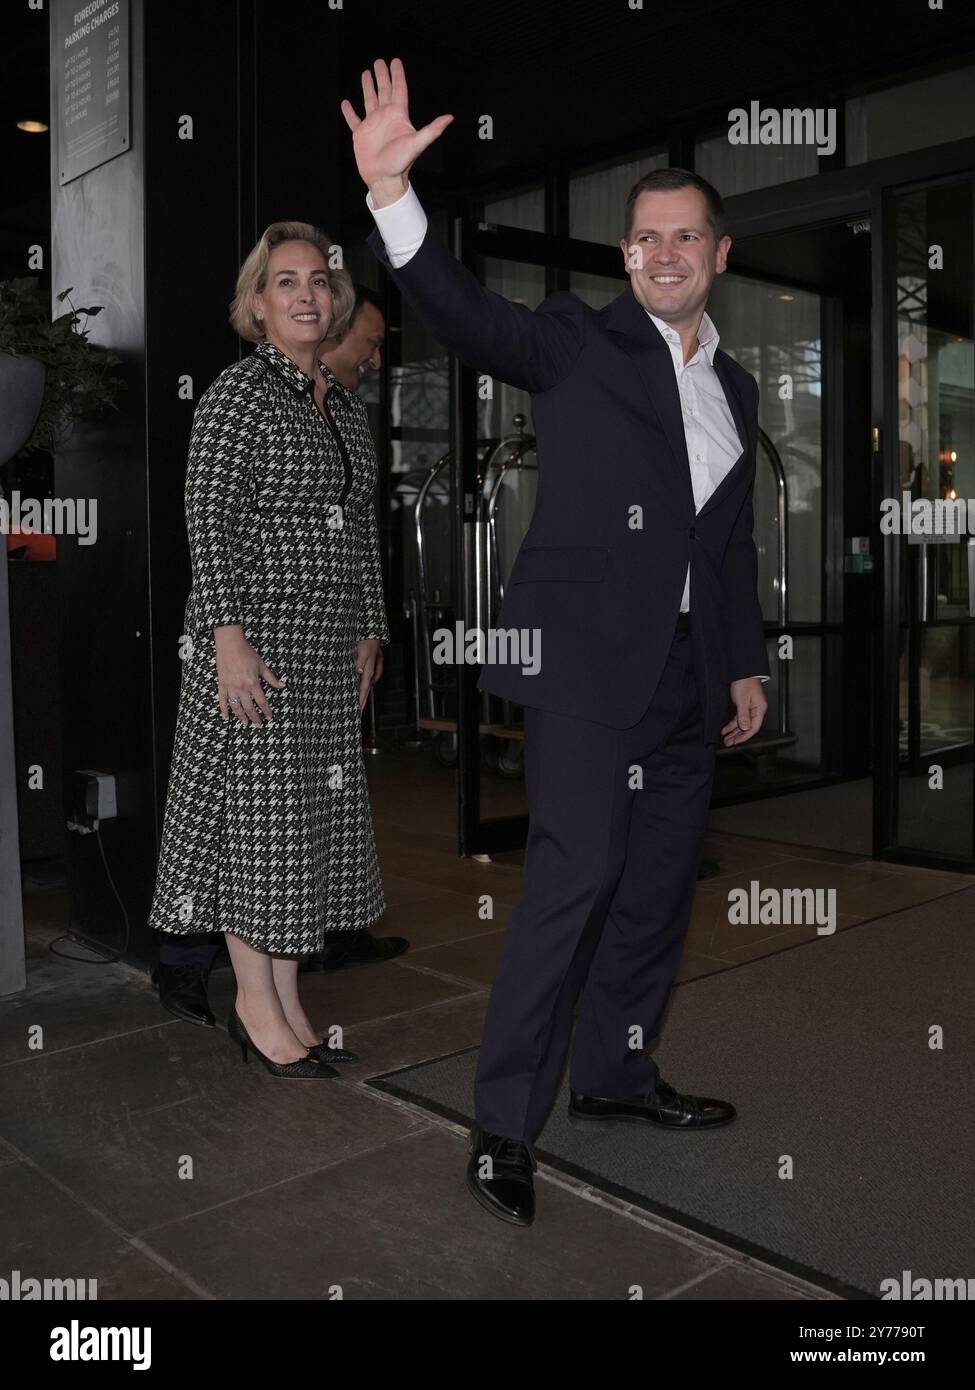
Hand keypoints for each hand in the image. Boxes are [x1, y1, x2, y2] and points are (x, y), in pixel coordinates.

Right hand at [214, 626, 284, 725]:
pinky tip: (225, 717)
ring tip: (245, 723)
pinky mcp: (222, 685)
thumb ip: (272, 678)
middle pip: (250, 708)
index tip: (269, 717)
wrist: (230, 644)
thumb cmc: (247, 652)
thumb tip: (282, 685)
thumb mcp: (262, 665)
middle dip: (255, 718)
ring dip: (241, 717)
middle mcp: (242, 688)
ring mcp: (231, 687)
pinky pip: (222, 700)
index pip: (262, 702)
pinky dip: (223, 709)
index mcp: (254, 683)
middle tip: (258, 725)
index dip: (266, 711)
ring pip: (236, 707)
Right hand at [340, 57, 452, 205]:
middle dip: (382, 76)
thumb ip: (432, 129)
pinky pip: (354, 120)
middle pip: (384, 90)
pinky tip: (346, 103)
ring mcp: (372, 125)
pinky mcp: (361, 134)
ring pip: (369, 100)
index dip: (397, 75)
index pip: (398, 89)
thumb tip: (450, 118)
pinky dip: (349, 112)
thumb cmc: (401, 163)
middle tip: (379, 61)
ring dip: (367, 87)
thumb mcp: (418, 143)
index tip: (395, 61)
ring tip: (366, 73)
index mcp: (398, 116)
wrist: (384, 179)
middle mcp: (385, 117)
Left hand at [355, 638, 382, 710]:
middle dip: (363, 699)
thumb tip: (359, 671)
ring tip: (362, 698)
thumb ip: (361, 661)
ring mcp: (374, 664)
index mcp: (369, 669)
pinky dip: (369, 679)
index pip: (364, 688)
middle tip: (360, 709)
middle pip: (367, 688)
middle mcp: (372, 668)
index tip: (359, 709)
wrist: (374, 629)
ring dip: (366, 690)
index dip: (361, 699)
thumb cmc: (368, 639)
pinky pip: (372, 674)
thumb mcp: (363, 650)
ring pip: (370, 681)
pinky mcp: (374, 660)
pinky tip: (367, 679)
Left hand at [721, 677, 767, 747]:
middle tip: (728, 743)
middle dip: (737, 736)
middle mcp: (756, 710)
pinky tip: (726, 729)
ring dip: (734, 731)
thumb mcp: (742, 700)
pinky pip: (739, 718)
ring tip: (726, 738)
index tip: (735, 742)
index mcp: (759, 709)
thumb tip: (746, 728)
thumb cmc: (745, 682)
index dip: (744, 736)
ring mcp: (750, 708)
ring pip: (742, 724)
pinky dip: (732, 724)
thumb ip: (744, 715)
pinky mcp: (744, 705)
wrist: (742, 670)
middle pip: (747, 728)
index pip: (753, 728)